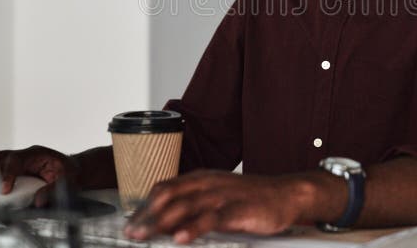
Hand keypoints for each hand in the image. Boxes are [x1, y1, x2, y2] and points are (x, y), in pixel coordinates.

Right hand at [0, 145, 79, 206]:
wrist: (72, 171)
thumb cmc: (69, 172)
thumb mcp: (67, 180)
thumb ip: (53, 189)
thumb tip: (38, 201)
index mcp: (36, 153)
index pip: (16, 160)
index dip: (8, 174)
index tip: (4, 189)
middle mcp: (24, 156)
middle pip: (1, 157)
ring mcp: (17, 163)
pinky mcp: (14, 171)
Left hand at [124, 170, 312, 242]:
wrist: (286, 194)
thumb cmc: (251, 199)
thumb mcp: (218, 197)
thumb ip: (194, 206)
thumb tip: (167, 224)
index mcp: (201, 179)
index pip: (165, 188)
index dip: (145, 205)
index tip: (130, 223)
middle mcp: (208, 184)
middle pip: (170, 196)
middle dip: (147, 215)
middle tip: (131, 232)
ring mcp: (223, 195)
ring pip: (186, 206)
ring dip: (162, 222)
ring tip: (145, 236)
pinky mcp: (238, 209)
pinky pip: (213, 218)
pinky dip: (195, 227)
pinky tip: (182, 238)